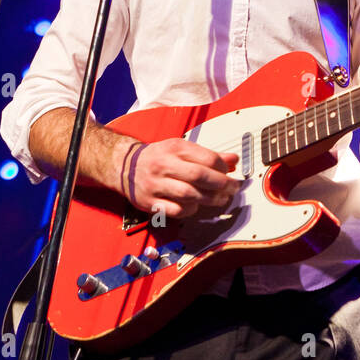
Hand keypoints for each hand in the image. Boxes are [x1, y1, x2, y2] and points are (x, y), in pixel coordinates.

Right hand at [122, 138, 240, 219]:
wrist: (125, 166)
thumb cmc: (158, 157)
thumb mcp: (182, 149)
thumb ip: (208, 155)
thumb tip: (233, 160)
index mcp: (175, 148)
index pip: (207, 158)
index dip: (223, 168)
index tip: (230, 172)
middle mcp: (164, 165)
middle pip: (199, 176)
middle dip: (222, 184)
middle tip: (233, 188)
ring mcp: (156, 185)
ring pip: (189, 195)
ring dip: (210, 199)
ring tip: (220, 199)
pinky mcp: (150, 202)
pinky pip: (176, 210)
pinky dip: (190, 210)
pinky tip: (196, 205)